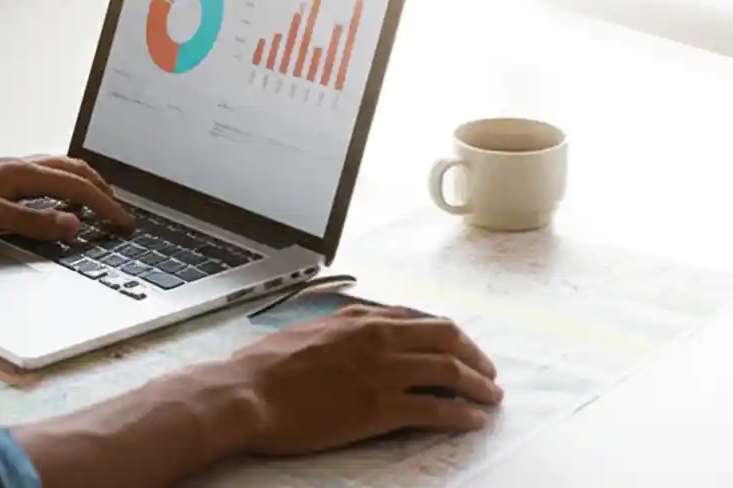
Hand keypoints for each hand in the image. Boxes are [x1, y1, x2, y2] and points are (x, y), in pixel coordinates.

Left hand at [0, 155, 132, 239]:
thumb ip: (34, 222)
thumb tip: (75, 224)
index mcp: (23, 173)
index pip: (78, 187)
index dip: (106, 206)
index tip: (125, 223)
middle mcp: (20, 165)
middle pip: (74, 170)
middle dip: (102, 189)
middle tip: (119, 212)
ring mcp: (8, 169)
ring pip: (59, 169)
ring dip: (83, 184)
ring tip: (96, 203)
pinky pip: (43, 175)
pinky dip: (62, 185)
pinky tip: (54, 201)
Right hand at [230, 304, 501, 455]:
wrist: (248, 393)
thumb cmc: (263, 367)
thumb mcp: (305, 333)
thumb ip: (336, 331)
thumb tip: (347, 335)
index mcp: (357, 320)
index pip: (417, 319)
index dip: (447, 334)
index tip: (458, 347)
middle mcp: (377, 339)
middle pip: (446, 337)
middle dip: (475, 355)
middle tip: (487, 373)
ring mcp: (382, 372)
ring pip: (449, 371)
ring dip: (478, 385)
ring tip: (491, 398)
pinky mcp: (380, 407)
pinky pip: (435, 408)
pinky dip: (461, 414)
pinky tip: (472, 421)